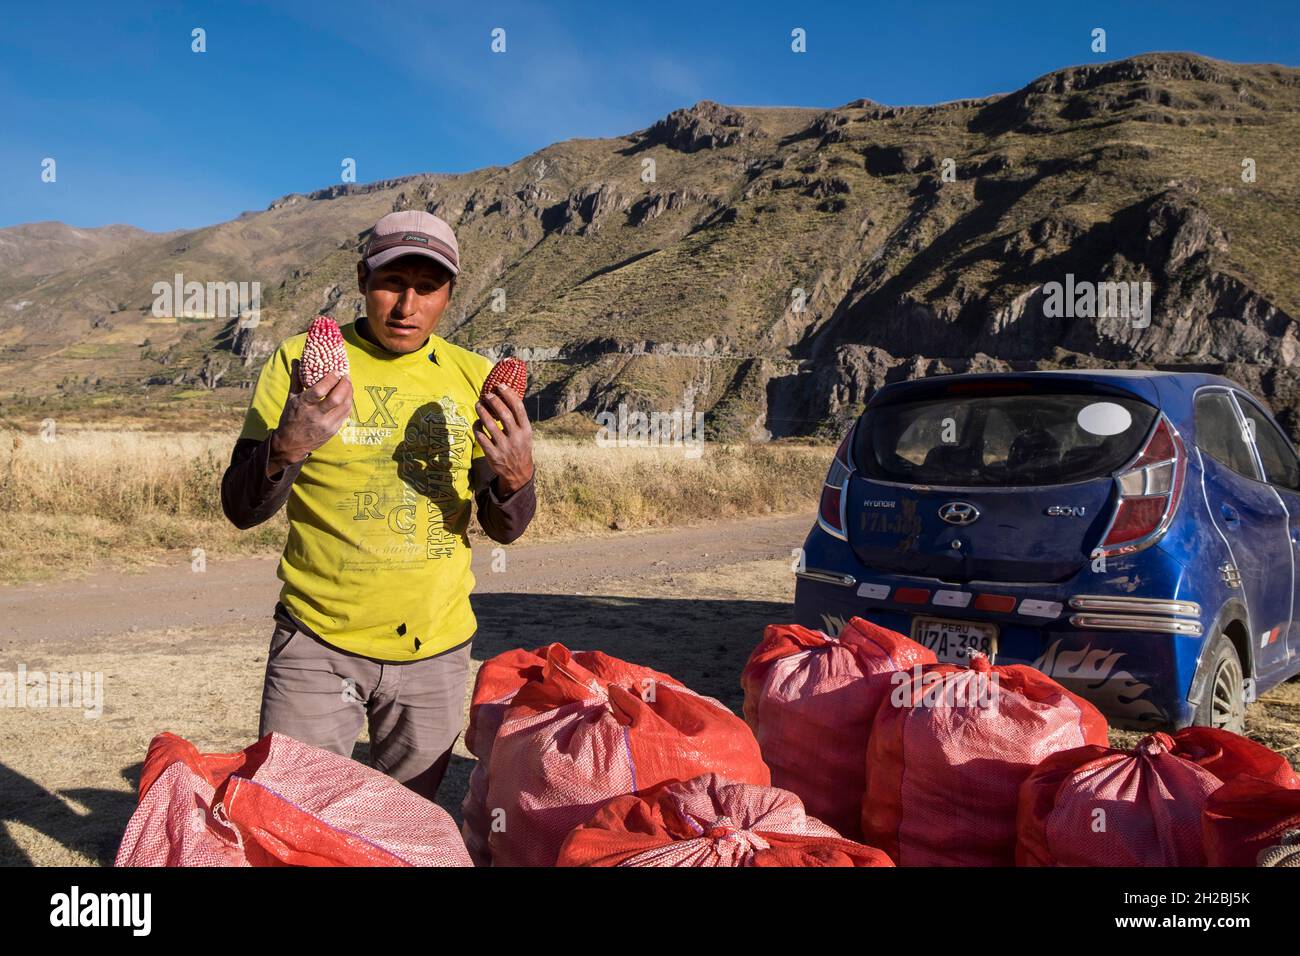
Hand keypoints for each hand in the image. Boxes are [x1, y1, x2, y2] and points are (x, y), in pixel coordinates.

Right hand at [267, 359, 352, 476]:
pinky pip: (346, 414)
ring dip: (349, 393)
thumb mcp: (290, 398)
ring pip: (345, 406)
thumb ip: (296, 379)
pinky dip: (348, 403)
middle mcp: (315, 416)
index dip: (331, 379)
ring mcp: (326, 425)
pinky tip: (347, 396)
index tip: (336, 371)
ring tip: (348, 384)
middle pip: (336, 399)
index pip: (320, 390)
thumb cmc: (290, 418)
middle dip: (345, 385)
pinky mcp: (333, 431)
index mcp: (303, 405)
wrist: (291, 444)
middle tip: (346, 376)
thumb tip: (296, 360)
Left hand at [474, 383, 534, 495]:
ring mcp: (504, 447)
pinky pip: (481, 436)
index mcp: (526, 430)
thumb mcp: (525, 433)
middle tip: (487, 395)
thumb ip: (517, 418)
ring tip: (478, 404)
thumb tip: (506, 395)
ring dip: (482, 412)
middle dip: (494, 401)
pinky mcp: (493, 454)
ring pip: (489, 424)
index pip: (518, 408)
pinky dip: (477, 426)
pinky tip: (477, 422)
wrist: (518, 472)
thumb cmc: (520, 446)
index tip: (500, 386)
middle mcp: (516, 438)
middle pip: (504, 414)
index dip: (509, 395)